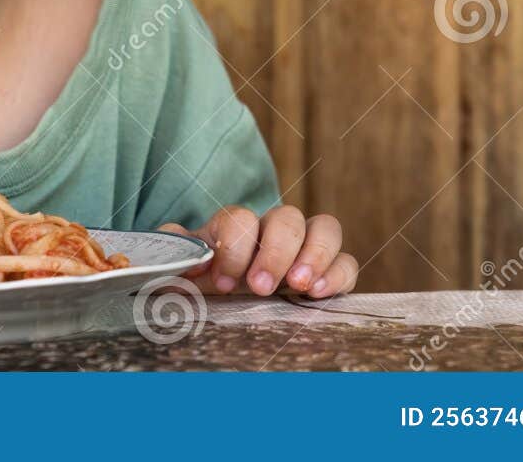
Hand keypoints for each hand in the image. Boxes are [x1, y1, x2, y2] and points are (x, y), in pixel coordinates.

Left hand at [159, 205, 357, 297]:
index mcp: (237, 229)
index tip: (225, 282)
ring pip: (325, 228)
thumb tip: (178, 245)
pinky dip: (338, 273)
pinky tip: (320, 294)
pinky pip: (347, 262)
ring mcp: (305, 250)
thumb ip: (175, 252)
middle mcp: (273, 232)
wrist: (228, 306)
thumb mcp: (186, 271)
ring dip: (314, 254)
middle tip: (260, 287)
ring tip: (299, 285)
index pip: (240, 218)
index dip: (234, 246)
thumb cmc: (207, 284)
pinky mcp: (330, 273)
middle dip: (275, 250)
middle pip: (286, 217)